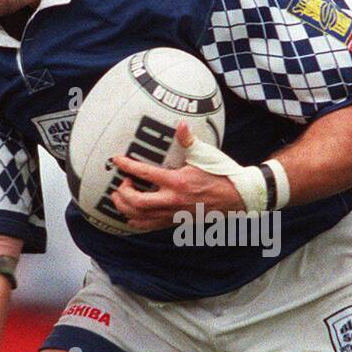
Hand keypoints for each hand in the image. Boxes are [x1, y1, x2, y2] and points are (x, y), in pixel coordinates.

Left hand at [111, 123, 243, 231]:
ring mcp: (173, 213)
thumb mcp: (205, 155)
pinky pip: (150, 226)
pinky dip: (136, 221)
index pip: (145, 173)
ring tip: (121, 197)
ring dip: (125, 208)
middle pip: (137, 202)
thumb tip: (181, 125)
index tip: (116, 160)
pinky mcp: (175, 221)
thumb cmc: (220, 175)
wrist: (235, 198)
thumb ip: (189, 140)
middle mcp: (172, 200)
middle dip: (123, 193)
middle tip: (121, 183)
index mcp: (177, 181)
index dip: (127, 166)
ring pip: (140, 217)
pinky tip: (131, 213)